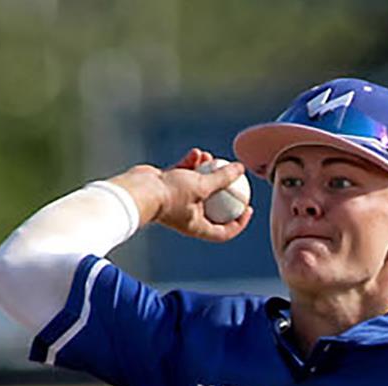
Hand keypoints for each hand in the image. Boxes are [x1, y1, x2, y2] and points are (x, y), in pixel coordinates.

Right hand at [106, 148, 253, 242]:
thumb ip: (223, 178)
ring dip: (207, 171)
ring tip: (210, 157)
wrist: (138, 191)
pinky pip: (185, 175)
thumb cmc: (169, 194)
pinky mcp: (168, 187)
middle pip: (214, 208)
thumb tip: (242, 169)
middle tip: (237, 180)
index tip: (249, 208)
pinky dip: (191, 164)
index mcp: (197, 226)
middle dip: (225, 191)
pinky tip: (196, 152)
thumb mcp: (201, 186)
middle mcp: (188, 216)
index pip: (223, 231)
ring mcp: (178, 201)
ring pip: (199, 187)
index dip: (239, 223)